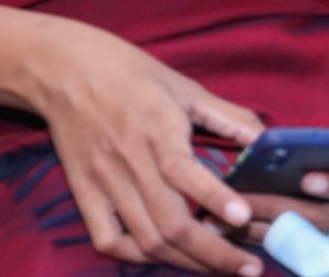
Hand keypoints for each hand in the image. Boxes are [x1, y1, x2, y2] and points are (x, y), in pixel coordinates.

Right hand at [23, 22, 266, 274]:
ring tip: (217, 268)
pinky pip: (108, 239)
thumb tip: (265, 138)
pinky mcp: (84, 195)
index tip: (243, 218)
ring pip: (145, 239)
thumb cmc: (130, 73)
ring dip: (184, 260)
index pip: (183, 172)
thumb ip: (226, 115)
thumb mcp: (184, 86)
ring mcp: (104, 183)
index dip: (214, 198)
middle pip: (168, 222)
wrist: (64, 71)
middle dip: (212, 252)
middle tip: (248, 268)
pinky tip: (163, 256)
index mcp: (156, 129)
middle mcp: (129, 162)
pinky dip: (137, 256)